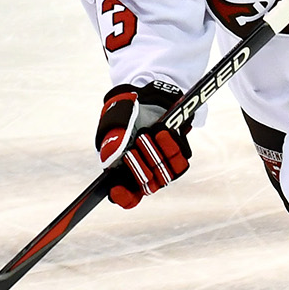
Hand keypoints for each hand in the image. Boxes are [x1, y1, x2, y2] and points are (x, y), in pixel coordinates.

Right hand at [95, 81, 191, 208]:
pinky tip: (163, 131)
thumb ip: (112, 139)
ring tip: (152, 133)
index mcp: (123, 168)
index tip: (117, 190)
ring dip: (157, 155)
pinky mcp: (177, 154)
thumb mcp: (116, 119)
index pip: (125, 194)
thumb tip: (109, 160)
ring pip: (165, 176)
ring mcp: (161, 163)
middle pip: (146, 186)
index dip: (122, 196)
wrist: (151, 93)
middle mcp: (143, 170)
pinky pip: (180, 161)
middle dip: (140, 166)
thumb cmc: (127, 109)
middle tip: (136, 144)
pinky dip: (172, 147)